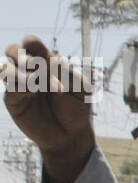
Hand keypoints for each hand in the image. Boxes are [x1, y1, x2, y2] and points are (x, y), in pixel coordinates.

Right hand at [2, 37, 93, 182]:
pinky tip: (32, 93)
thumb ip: (68, 71)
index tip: (49, 61)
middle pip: (13, 50)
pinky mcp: (14, 101)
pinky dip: (20, 86)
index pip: (30, 43)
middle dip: (25, 57)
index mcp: (44, 63)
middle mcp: (29, 71)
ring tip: (37, 85)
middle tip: (41, 72)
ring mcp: (19, 85)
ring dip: (21, 72)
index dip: (34, 46)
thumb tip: (49, 59)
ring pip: (6, 66)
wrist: (72, 136)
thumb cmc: (77, 110)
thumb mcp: (81, 88)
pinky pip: (10, 87)